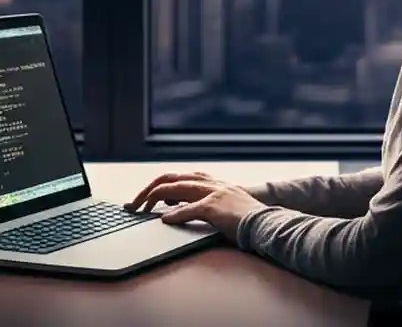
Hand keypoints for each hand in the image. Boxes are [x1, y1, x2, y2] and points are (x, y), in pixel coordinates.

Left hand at [123, 171, 265, 239]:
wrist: (268, 223)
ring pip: (174, 188)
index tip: (144, 198)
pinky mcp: (215, 207)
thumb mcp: (222, 207)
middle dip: (148, 189)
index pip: (177, 178)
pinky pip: (189, 209)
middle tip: (134, 202)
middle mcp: (209, 183)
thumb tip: (175, 211)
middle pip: (169, 178)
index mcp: (210, 182)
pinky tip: (163, 220)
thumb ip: (201, 205)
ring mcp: (212, 193)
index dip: (158, 186)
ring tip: (139, 207)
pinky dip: (174, 214)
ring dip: (152, 197)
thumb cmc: (246, 220)